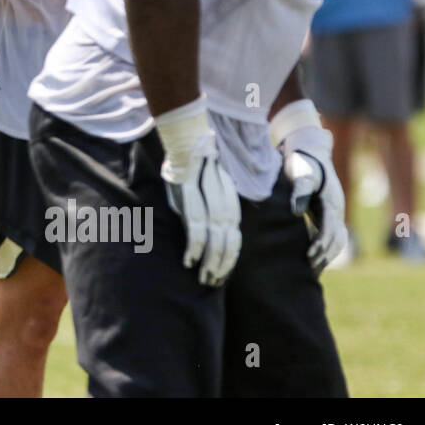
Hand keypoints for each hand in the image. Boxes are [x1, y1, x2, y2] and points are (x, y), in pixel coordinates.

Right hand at [156, 97, 241, 285]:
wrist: (189, 141)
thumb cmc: (196, 169)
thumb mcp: (212, 192)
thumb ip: (212, 212)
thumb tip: (207, 237)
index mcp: (230, 206)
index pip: (234, 239)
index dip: (229, 259)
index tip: (221, 275)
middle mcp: (225, 206)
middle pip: (227, 243)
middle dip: (221, 266)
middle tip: (212, 282)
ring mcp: (209, 202)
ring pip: (215, 240)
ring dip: (209, 261)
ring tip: (203, 277)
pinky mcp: (192, 199)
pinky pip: (197, 229)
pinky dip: (195, 246)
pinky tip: (190, 260)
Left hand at [271, 100, 345, 274]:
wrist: (308, 149)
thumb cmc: (301, 161)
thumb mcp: (299, 173)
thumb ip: (298, 191)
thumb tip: (295, 210)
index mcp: (332, 202)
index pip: (330, 230)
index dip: (321, 245)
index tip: (309, 258)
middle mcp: (336, 208)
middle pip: (336, 239)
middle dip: (324, 256)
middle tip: (310, 272)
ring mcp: (333, 210)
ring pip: (336, 239)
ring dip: (326, 255)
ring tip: (312, 271)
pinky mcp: (326, 211)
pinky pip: (330, 234)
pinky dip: (323, 247)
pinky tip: (312, 256)